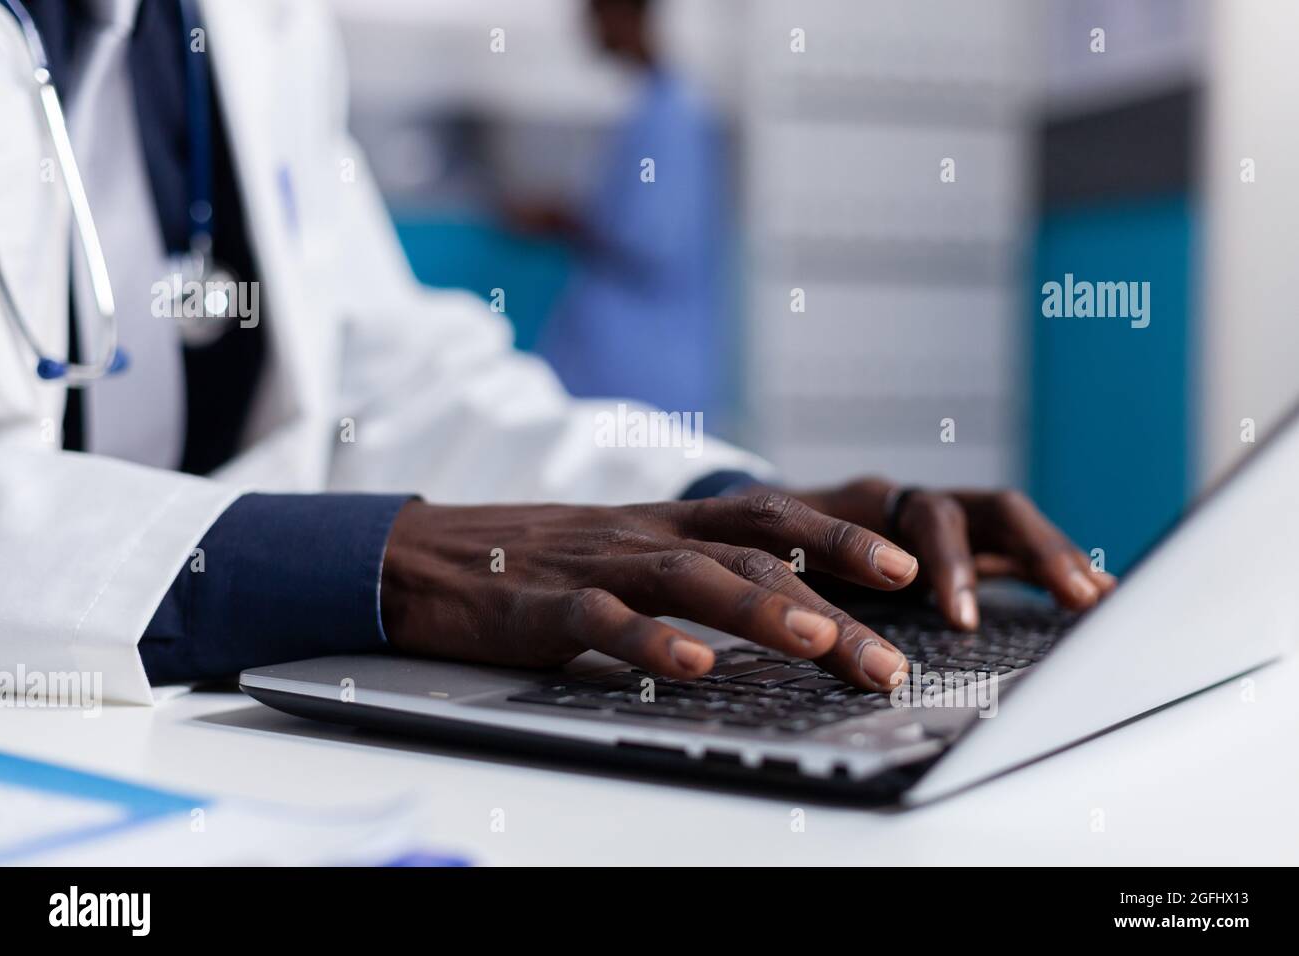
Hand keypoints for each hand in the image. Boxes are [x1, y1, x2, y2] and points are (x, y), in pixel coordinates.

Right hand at [380, 495, 920, 690]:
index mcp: (668, 522)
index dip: (839, 536)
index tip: (908, 567)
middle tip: (899, 628)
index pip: (769, 517)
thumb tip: (783, 602)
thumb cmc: (538, 564)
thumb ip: (694, 568)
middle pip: (752, 550)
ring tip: (824, 641)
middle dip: (834, 583)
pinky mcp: (543, 609)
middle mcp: (644, 535)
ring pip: (691, 579)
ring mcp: (595, 568)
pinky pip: (602, 623)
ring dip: (764, 611)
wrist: (424, 557)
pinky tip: (689, 666)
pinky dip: (649, 643)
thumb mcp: (626, 553)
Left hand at [789, 479, 1117, 630]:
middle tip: (1069, 596)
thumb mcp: (777, 564)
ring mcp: (939, 523)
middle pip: (983, 510)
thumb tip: (821, 636)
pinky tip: (1098, 596)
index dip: (948, 562)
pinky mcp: (961, 544)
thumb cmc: (768, 548)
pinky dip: (1053, 568)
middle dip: (1031, 551)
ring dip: (1053, 558)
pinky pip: (1014, 548)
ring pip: (1007, 524)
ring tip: (1096, 599)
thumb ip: (801, 590)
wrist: (761, 524)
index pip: (922, 518)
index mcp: (866, 502)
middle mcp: (911, 506)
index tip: (962, 615)